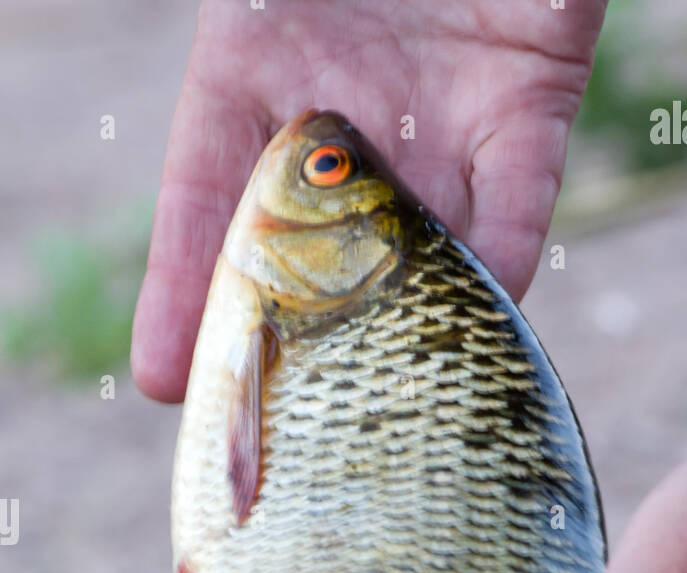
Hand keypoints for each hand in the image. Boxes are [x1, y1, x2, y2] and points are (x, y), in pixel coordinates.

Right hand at [131, 0, 606, 401]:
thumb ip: (236, 31)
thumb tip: (157, 75)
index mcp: (253, 61)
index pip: (206, 197)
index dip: (185, 291)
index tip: (172, 384)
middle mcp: (345, 107)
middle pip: (313, 240)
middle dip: (298, 331)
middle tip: (279, 421)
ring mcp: (437, 112)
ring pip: (414, 235)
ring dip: (404, 312)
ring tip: (389, 391)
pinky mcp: (529, 103)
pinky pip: (517, 194)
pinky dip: (503, 252)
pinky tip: (488, 310)